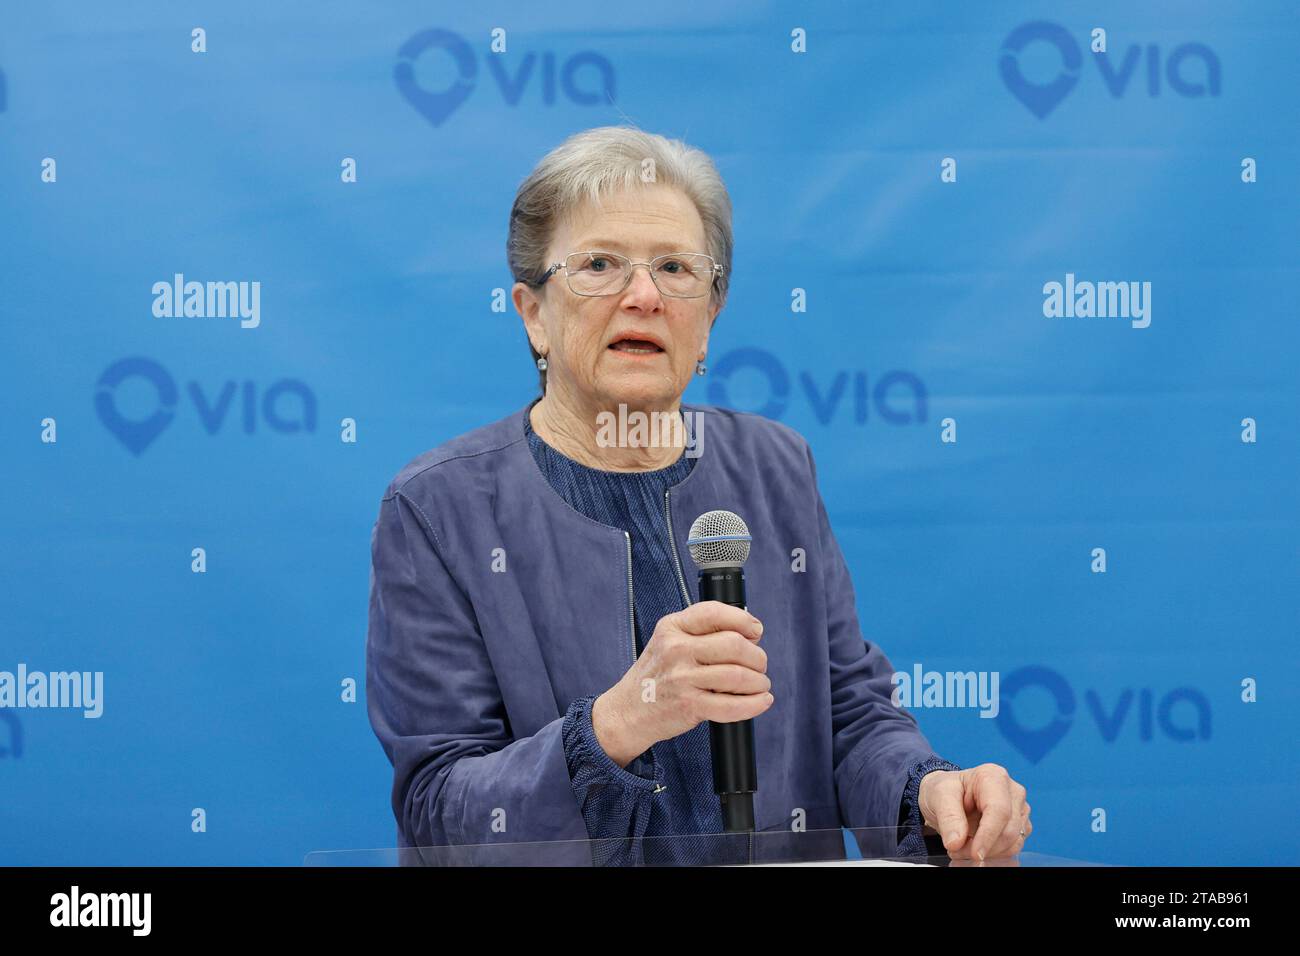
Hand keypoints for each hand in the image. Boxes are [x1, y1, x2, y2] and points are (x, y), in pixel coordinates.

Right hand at [592, 601, 771, 766]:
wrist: (628, 711)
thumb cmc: (656, 676)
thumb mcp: (668, 642)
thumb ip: (701, 633)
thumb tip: (750, 633)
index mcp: (672, 628)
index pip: (714, 613)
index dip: (743, 620)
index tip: (756, 631)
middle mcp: (676, 649)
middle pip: (734, 644)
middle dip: (757, 657)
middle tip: (759, 665)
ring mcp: (682, 678)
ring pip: (738, 675)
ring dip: (759, 681)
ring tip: (760, 685)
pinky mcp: (689, 706)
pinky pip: (733, 705)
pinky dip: (754, 704)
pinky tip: (761, 701)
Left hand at [917, 763, 1031, 861]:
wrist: (948, 796)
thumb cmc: (946, 790)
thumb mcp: (939, 796)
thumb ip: (948, 818)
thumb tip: (956, 842)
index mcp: (993, 776)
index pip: (999, 810)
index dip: (988, 835)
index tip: (975, 854)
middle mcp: (1012, 791)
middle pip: (1009, 830)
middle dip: (983, 847)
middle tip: (956, 851)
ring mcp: (1019, 809)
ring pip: (1013, 842)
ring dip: (988, 853)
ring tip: (962, 848)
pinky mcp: (1020, 825)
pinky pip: (1013, 848)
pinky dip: (993, 854)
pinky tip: (975, 847)